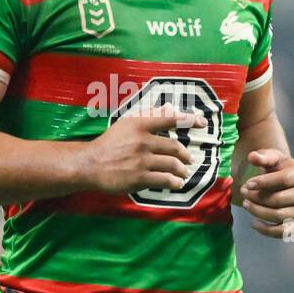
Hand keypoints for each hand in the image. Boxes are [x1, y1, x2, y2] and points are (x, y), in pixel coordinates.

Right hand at [81, 103, 205, 194]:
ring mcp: (141, 161)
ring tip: (184, 172)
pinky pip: (164, 180)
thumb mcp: (126, 124)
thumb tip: (169, 108)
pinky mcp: (139, 178)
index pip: (170, 119)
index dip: (189, 119)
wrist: (90, 165)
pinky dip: (174, 182)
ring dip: (182, 170)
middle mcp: (142, 141)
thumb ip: (148, 116)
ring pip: (172, 165)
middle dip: (186, 155)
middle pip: (174, 147)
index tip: (202, 122)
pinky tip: (177, 183)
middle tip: (190, 159)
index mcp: (139, 124)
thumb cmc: (109, 143)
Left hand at [239, 148, 293, 238]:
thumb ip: (262, 156)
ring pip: (278, 216)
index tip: (247, 183)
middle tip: (243, 192)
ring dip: (258, 211)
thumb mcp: (270, 157)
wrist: (282, 182)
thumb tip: (252, 157)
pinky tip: (253, 222)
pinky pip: (281, 232)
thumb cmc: (275, 168)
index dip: (263, 182)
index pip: (284, 180)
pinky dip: (266, 230)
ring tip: (245, 204)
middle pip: (279, 200)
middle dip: (257, 197)